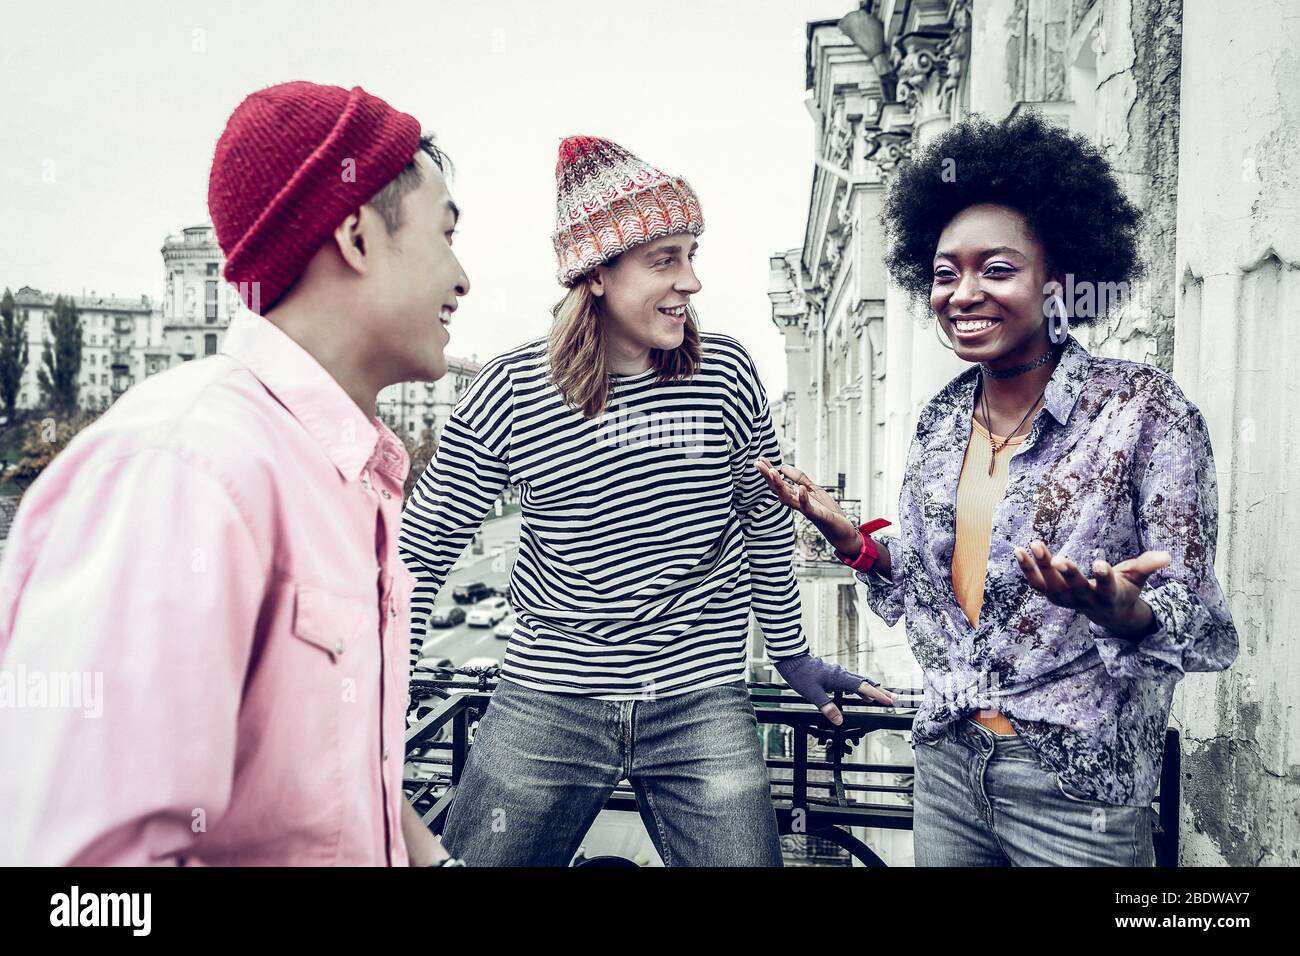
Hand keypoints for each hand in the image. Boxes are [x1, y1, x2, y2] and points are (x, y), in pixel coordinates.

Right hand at [753, 457, 859, 554]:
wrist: (842, 531)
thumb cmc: (828, 511)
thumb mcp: (814, 489)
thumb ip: (800, 479)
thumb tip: (783, 466)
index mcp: (796, 496)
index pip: (779, 484)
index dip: (769, 472)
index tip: (760, 459)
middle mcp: (797, 504)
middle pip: (778, 490)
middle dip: (768, 477)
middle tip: (758, 464)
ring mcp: (806, 510)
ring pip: (788, 499)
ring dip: (779, 486)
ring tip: (773, 471)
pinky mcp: (818, 516)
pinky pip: (807, 508)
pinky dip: (803, 499)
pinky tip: (800, 488)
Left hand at [773, 653, 894, 725]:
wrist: (792, 660)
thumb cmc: (801, 675)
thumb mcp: (813, 694)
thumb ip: (827, 708)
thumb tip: (839, 721)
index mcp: (840, 679)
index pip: (864, 688)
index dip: (878, 695)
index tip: (890, 701)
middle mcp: (842, 674)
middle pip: (866, 683)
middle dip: (880, 692)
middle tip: (893, 699)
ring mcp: (838, 673)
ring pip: (859, 681)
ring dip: (871, 690)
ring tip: (881, 698)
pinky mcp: (834, 673)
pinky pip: (852, 681)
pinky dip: (860, 688)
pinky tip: (861, 694)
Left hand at [1014, 539, 1168, 636]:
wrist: (1109, 614)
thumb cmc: (1124, 589)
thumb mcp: (1138, 578)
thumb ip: (1148, 566)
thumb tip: (1168, 556)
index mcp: (1110, 595)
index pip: (1107, 587)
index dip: (1104, 577)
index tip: (1101, 564)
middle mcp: (1087, 600)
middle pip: (1075, 589)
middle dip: (1067, 574)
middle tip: (1058, 558)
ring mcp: (1068, 600)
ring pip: (1052, 588)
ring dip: (1041, 568)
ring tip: (1033, 545)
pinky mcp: (1054, 596)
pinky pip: (1038, 585)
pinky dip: (1028, 570)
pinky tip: (1018, 551)